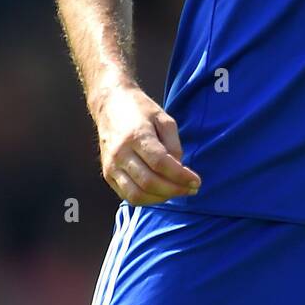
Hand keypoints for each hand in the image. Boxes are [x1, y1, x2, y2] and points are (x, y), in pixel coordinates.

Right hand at [95, 86, 201, 204]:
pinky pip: (127, 196)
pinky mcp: (107, 174)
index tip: (197, 181)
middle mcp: (120, 153)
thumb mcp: (164, 119)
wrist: (110, 105)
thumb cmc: (140, 110)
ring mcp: (111, 166)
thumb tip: (179, 169)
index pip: (160, 164)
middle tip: (192, 189)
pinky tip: (161, 193)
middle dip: (175, 190)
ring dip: (161, 198)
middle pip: (149, 182)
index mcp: (136, 136)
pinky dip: (147, 199)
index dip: (180, 176)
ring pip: (136, 195)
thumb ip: (174, 144)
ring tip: (177, 192)